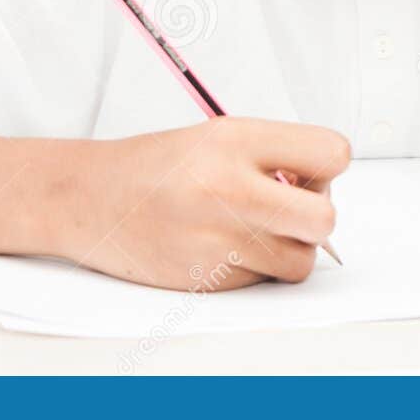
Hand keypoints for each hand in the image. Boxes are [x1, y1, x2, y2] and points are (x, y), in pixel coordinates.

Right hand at [67, 117, 350, 290]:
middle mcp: (227, 187)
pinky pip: (263, 282)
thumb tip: (323, 187)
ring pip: (300, 260)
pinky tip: (220, 246)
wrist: (87, 199)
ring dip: (287, 250)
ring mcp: (217, 238)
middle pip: (325, 219)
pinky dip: (253, 269)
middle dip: (315, 218)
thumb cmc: (154, 167)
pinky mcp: (207, 279)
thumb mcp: (217, 137)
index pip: (331, 153)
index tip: (308, 174)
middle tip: (289, 209)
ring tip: (252, 229)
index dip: (327, 169)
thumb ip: (274, 155)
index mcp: (234, 139)